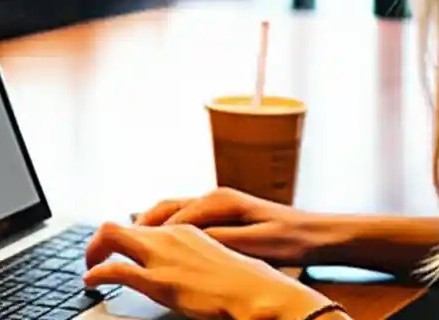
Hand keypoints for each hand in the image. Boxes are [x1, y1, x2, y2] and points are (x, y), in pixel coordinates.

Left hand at [84, 223, 330, 319]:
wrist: (258, 291)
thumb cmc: (246, 281)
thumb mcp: (217, 258)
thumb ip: (195, 254)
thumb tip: (186, 264)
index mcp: (184, 229)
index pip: (143, 224)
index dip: (124, 235)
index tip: (117, 247)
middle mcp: (169, 235)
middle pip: (118, 226)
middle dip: (99, 241)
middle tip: (93, 256)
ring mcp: (162, 256)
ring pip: (112, 238)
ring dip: (94, 252)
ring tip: (89, 267)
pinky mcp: (158, 280)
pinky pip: (116, 271)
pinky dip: (97, 274)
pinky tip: (92, 281)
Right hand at [136, 188, 327, 265]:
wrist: (317, 235)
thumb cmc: (290, 239)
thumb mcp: (255, 242)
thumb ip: (220, 239)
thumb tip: (187, 239)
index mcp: (219, 201)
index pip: (174, 214)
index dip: (150, 231)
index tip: (130, 242)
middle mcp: (215, 197)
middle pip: (167, 206)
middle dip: (142, 222)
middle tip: (121, 239)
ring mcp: (219, 203)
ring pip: (174, 209)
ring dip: (153, 223)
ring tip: (134, 239)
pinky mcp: (224, 213)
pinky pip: (186, 216)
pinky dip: (168, 226)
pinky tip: (164, 240)